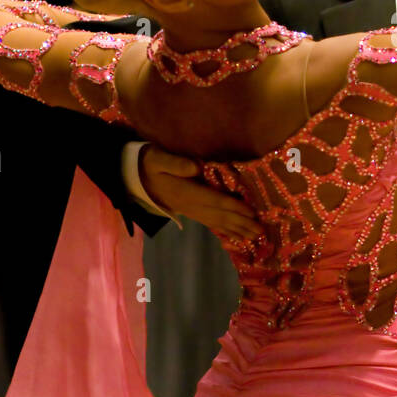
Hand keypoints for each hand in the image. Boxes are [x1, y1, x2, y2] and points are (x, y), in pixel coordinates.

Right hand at [138, 143, 263, 247]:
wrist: (135, 176)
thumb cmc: (150, 164)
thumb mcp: (159, 159)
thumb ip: (176, 163)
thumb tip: (196, 167)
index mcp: (186, 193)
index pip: (215, 201)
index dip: (234, 206)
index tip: (252, 211)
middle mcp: (191, 206)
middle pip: (220, 216)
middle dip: (241, 223)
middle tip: (261, 231)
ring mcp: (191, 211)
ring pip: (218, 222)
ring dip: (237, 230)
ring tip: (255, 237)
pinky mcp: (191, 212)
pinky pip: (211, 223)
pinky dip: (226, 230)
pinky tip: (238, 236)